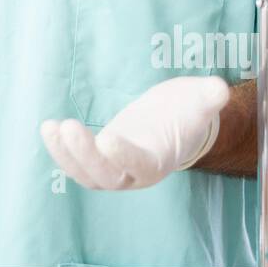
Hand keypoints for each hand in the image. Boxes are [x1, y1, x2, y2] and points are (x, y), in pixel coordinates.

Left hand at [41, 75, 229, 189]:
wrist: (176, 119)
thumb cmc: (188, 109)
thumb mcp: (200, 99)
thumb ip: (208, 97)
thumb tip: (219, 89)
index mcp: (160, 160)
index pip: (141, 166)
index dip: (125, 156)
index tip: (108, 138)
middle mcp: (135, 173)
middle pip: (107, 177)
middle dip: (85, 155)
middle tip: (68, 127)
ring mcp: (115, 169)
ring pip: (87, 175)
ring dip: (66, 154)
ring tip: (51, 127)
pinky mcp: (99, 159)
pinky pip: (77, 163)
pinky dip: (60, 150)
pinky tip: (48, 128)